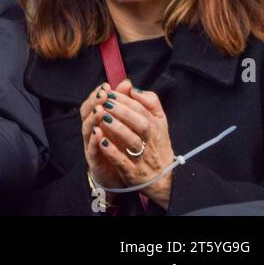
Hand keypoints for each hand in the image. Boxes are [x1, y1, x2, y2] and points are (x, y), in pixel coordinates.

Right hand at [80, 83, 124, 195]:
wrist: (118, 174)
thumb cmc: (119, 145)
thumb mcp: (126, 122)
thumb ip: (125, 102)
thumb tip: (127, 83)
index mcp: (99, 120)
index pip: (93, 102)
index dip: (98, 93)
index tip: (107, 86)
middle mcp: (92, 130)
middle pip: (86, 113)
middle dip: (93, 102)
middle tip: (103, 94)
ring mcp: (91, 144)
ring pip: (87, 129)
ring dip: (92, 119)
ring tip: (101, 110)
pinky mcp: (94, 160)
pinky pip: (92, 149)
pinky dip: (94, 141)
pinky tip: (99, 133)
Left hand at [88, 80, 175, 208]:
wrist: (162, 177)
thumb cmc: (156, 143)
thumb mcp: (159, 122)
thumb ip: (149, 102)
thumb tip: (133, 87)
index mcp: (156, 127)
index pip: (143, 111)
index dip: (127, 101)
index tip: (110, 93)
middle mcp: (150, 141)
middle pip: (141, 125)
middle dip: (123, 112)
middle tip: (105, 103)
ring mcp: (142, 158)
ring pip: (132, 142)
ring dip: (117, 129)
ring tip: (102, 118)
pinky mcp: (133, 172)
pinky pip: (123, 162)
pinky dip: (113, 152)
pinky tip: (101, 141)